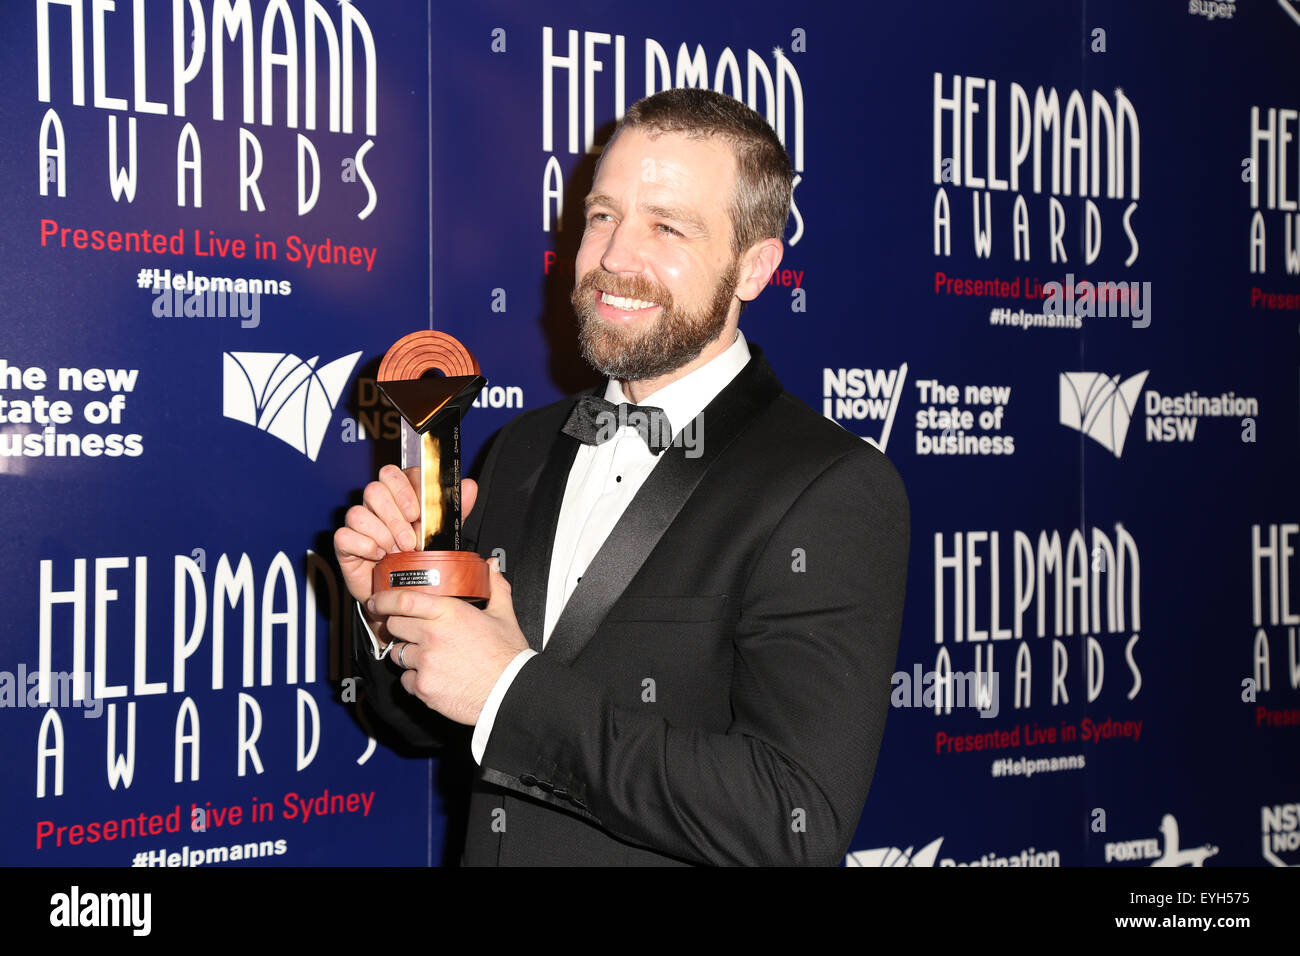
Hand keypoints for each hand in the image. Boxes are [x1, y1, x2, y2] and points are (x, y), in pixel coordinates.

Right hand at [334, 465, 477, 642]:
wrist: (401, 591)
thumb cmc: (419, 558)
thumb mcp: (442, 535)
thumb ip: (454, 511)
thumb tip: (470, 486)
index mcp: (398, 495)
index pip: (395, 474)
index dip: (405, 489)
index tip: (417, 512)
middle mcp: (376, 505)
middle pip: (375, 490)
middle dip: (395, 516)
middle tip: (410, 540)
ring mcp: (359, 523)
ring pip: (359, 513)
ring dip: (382, 534)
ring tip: (397, 552)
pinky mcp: (345, 543)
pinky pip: (345, 536)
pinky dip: (365, 547)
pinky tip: (379, 557)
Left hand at [368, 558, 527, 724]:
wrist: (510, 694)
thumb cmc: (507, 657)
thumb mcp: (504, 616)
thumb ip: (495, 587)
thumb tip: (491, 566)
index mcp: (450, 613)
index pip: (403, 600)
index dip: (384, 599)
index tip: (377, 600)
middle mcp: (433, 636)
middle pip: (395, 625)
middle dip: (399, 626)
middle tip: (412, 631)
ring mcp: (425, 662)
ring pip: (398, 653)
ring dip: (407, 653)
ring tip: (428, 656)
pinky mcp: (423, 687)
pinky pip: (406, 679)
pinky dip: (415, 678)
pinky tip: (433, 676)